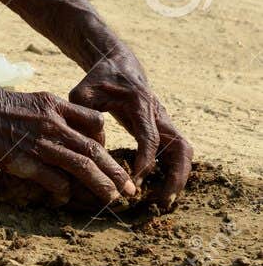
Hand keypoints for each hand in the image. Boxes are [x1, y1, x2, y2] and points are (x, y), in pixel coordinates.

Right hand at [0, 84, 136, 206]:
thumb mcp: (23, 101)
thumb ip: (43, 115)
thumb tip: (55, 131)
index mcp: (52, 105)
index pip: (94, 121)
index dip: (104, 142)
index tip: (106, 155)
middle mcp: (52, 123)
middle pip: (94, 148)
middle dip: (115, 170)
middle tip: (130, 188)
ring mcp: (40, 143)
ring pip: (82, 165)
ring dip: (102, 184)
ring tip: (115, 198)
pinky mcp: (25, 161)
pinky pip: (54, 179)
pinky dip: (64, 189)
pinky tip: (67, 196)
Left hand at [69, 55, 191, 209]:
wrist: (118, 65)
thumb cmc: (97, 80)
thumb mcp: (82, 93)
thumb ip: (84, 117)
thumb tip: (92, 146)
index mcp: (140, 103)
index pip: (150, 136)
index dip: (146, 159)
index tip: (137, 178)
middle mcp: (158, 113)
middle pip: (180, 146)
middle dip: (175, 175)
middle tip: (162, 200)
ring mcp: (164, 120)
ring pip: (183, 150)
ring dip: (179, 176)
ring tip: (165, 201)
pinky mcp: (163, 127)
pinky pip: (176, 151)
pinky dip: (174, 170)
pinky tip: (161, 189)